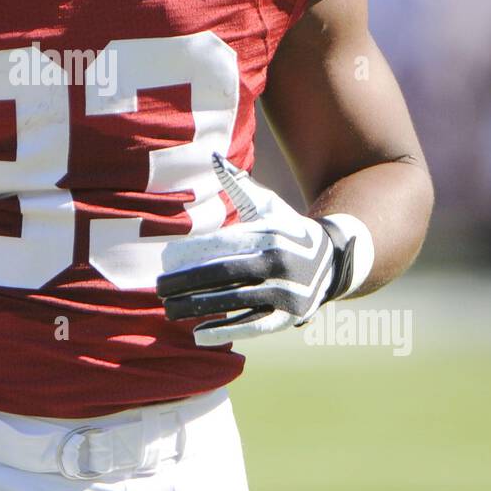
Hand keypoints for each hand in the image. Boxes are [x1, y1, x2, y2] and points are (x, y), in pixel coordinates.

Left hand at [156, 155, 353, 345]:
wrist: (332, 260)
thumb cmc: (287, 230)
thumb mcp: (267, 205)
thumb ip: (238, 184)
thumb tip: (212, 156)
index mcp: (269, 232)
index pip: (224, 244)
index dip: (193, 254)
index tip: (166, 261)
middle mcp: (278, 260)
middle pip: (225, 273)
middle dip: (188, 282)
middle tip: (159, 288)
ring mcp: (286, 290)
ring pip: (235, 299)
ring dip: (199, 307)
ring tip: (170, 311)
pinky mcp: (289, 315)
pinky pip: (254, 324)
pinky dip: (228, 330)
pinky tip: (199, 334)